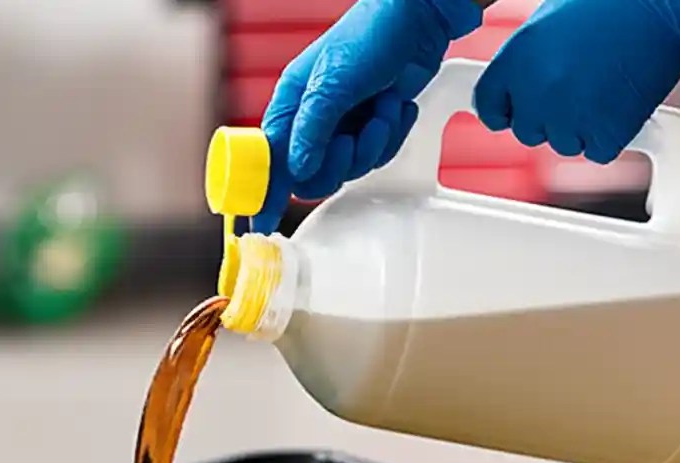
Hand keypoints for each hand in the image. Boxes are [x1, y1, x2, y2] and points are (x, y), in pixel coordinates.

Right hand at [252, 0, 481, 233]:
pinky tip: (395, 107)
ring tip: (381, 110)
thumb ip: (312, 130)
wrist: (418, 21)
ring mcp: (343, 125)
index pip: (269, 160)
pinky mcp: (371, 128)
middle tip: (353, 140)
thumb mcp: (334, 84)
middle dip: (339, 163)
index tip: (261, 224)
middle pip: (311, 175)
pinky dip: (392, 135)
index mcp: (291, 104)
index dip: (265, 192)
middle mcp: (313, 118)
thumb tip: (297, 171)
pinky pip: (377, 156)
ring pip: (349, 169)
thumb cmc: (370, 37)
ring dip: (373, 144)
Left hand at [473, 0, 679, 163]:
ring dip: (581, 126)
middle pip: (527, 132)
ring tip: (604, 88)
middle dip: (548, 118)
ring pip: (564, 144)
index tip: (517, 110)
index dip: (504, 110)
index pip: (488, 106)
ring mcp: (570, 118)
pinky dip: (611, 135)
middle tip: (577, 91)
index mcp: (515, 60)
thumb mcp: (548, 20)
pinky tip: (621, 102)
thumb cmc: (612, 3)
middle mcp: (536, 93)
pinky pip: (599, 151)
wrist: (662, 4)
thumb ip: (528, 58)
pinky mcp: (606, 133)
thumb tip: (521, 82)